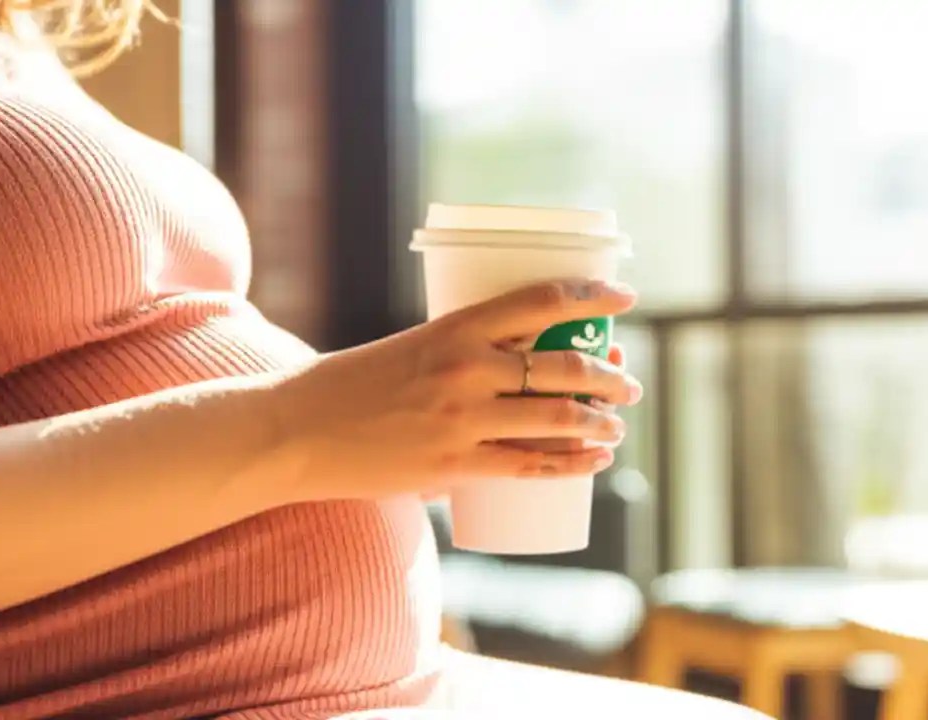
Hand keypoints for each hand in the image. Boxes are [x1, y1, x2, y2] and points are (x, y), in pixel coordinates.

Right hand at [267, 279, 643, 502]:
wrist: (299, 429)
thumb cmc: (354, 385)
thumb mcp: (413, 349)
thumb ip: (463, 359)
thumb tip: (517, 382)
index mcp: (455, 326)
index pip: (542, 300)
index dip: (593, 296)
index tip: (625, 299)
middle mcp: (467, 367)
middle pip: (565, 366)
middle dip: (611, 376)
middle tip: (628, 384)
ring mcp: (463, 418)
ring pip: (558, 418)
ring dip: (601, 422)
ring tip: (616, 426)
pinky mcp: (454, 464)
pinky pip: (530, 465)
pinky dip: (572, 464)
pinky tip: (594, 461)